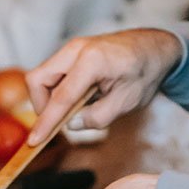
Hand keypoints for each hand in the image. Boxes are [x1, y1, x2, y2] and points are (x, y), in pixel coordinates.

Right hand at [26, 29, 182, 146]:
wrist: (153, 47)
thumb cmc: (145, 72)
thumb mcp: (127, 102)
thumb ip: (97, 117)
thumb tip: (70, 124)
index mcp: (92, 61)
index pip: (60, 96)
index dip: (46, 122)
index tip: (34, 141)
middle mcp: (76, 49)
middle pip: (38, 78)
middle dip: (40, 105)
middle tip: (57, 124)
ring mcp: (72, 48)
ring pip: (43, 74)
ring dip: (49, 97)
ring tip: (73, 111)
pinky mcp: (72, 52)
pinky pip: (53, 72)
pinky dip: (57, 89)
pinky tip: (77, 99)